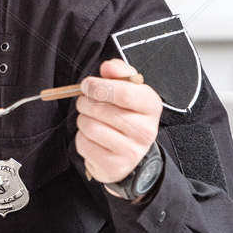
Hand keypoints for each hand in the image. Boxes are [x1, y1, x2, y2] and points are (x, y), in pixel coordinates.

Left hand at [74, 58, 162, 184]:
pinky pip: (84, 144)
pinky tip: (91, 137)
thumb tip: (108, 67)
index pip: (124, 93)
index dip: (98, 86)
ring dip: (82, 120)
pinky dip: (81, 138)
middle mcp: (145, 130)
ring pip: (90, 126)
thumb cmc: (126, 115)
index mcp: (151, 105)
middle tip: (85, 102)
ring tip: (89, 119)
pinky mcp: (114, 166)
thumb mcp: (128, 89)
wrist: (129, 154)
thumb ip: (119, 72)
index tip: (87, 85)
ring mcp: (131, 151)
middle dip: (85, 103)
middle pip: (102, 109)